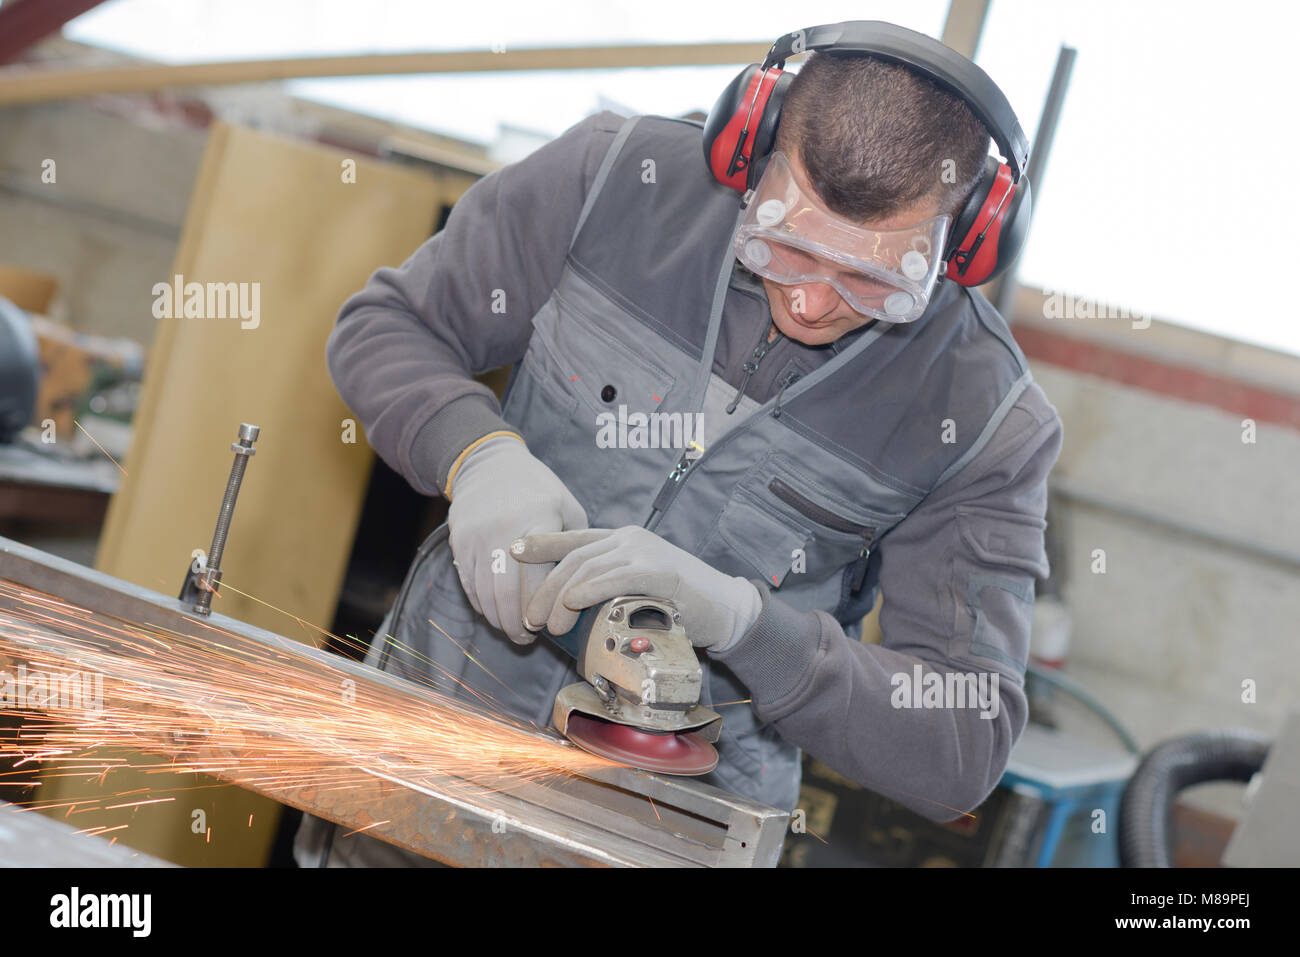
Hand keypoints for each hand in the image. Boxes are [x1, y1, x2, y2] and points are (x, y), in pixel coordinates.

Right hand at [447, 434, 587, 643]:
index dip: (541, 607)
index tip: (547, 626)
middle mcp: (503, 529)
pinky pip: (468, 583)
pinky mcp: (459, 541)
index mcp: (537, 520)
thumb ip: (575, 545)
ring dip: (497, 618)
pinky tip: (493, 613)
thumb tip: (586, 587)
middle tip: (527, 639)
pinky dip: (481, 604)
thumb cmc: (538, 491)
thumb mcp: (567, 507)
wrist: (489, 464)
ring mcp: (477, 536)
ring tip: (511, 631)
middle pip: (506, 592)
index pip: (537, 578)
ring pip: (484, 592)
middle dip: (516, 623)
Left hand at [512, 526, 761, 651]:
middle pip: (573, 558)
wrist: (727, 608)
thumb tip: (570, 613)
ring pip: (588, 568)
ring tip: (548, 625)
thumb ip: (608, 590)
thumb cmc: (680, 604)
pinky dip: (590, 589)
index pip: (574, 538)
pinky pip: (616, 576)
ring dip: (561, 597)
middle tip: (529, 618)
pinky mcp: (661, 571)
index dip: (541, 543)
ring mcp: (645, 551)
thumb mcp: (637, 591)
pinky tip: (574, 601)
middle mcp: (630, 539)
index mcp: (623, 540)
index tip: (512, 551)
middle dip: (544, 588)